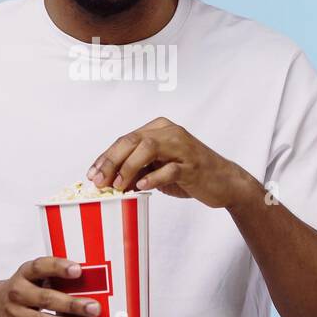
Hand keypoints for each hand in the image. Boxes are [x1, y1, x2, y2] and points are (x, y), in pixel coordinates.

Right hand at [0, 257, 101, 316]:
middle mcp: (17, 294)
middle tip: (94, 308)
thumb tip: (91, 284)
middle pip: (45, 298)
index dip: (58, 267)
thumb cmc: (23, 291)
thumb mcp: (32, 279)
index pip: (40, 267)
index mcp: (24, 275)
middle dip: (72, 304)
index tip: (78, 270)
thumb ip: (54, 279)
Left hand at [86, 117, 259, 208]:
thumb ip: (137, 168)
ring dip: (128, 168)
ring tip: (117, 186)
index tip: (91, 175)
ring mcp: (183, 147)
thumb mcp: (159, 168)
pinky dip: (153, 178)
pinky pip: (169, 169)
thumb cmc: (189, 174)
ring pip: (148, 148)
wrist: (225, 182)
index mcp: (159, 128)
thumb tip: (107, 180)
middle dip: (111, 162)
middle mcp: (170, 132)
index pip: (125, 140)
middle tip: (99, 182)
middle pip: (132, 141)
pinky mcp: (193, 165)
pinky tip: (142, 188)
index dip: (105, 157)